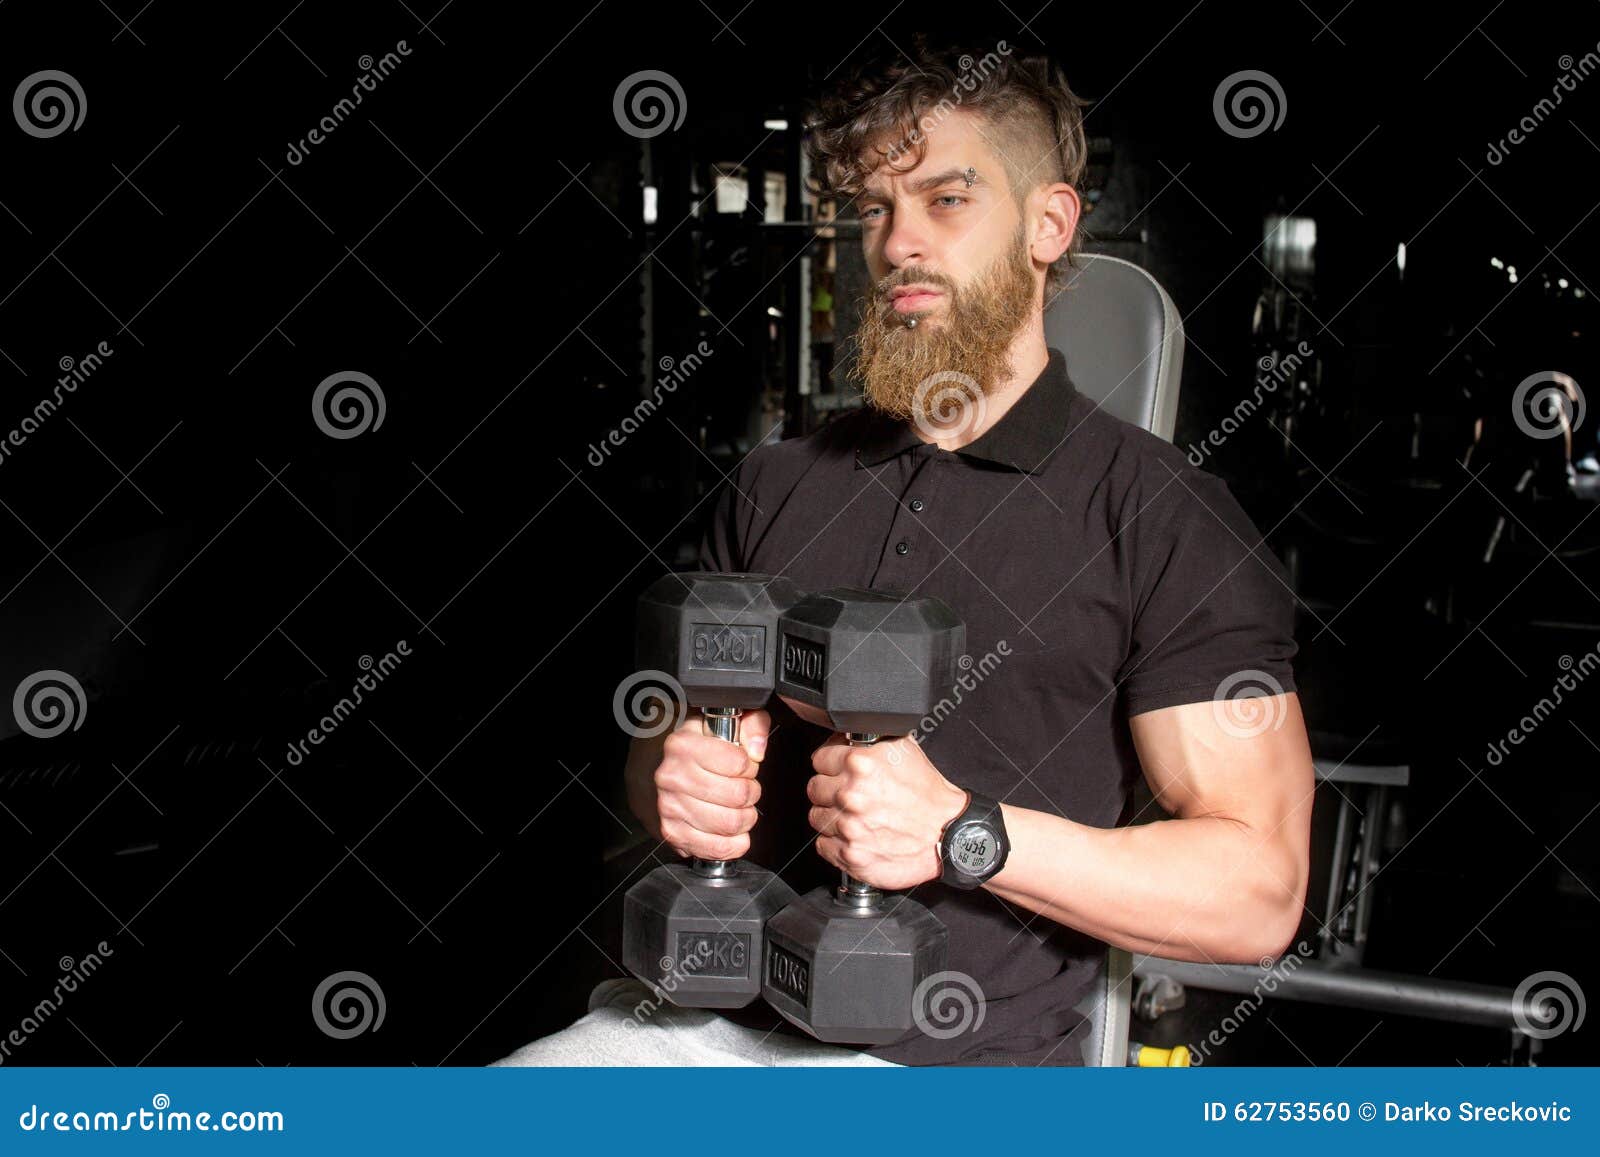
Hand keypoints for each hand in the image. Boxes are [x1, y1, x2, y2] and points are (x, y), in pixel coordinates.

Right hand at [653, 709, 769, 861]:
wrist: (673, 770)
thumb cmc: (705, 748)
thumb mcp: (730, 723)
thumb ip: (753, 725)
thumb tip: (756, 751)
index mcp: (683, 745)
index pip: (738, 763)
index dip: (749, 766)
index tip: (743, 766)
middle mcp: (672, 776)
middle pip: (737, 796)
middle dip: (750, 793)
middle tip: (743, 788)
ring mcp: (670, 806)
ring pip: (731, 823)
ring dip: (744, 818)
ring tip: (737, 807)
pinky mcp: (673, 833)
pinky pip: (717, 848)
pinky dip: (733, 843)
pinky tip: (732, 830)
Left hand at [805, 733, 966, 890]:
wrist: (947, 833)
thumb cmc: (928, 795)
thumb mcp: (902, 748)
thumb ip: (868, 739)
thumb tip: (846, 734)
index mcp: (860, 763)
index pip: (819, 759)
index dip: (831, 764)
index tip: (839, 771)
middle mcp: (851, 795)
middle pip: (814, 788)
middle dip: (830, 791)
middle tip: (852, 796)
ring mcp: (849, 827)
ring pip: (817, 817)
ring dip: (832, 817)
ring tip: (856, 817)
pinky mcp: (850, 855)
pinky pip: (823, 845)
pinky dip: (836, 842)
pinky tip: (856, 835)